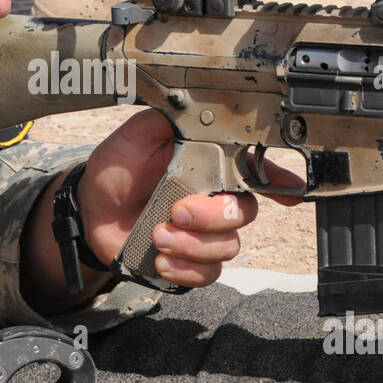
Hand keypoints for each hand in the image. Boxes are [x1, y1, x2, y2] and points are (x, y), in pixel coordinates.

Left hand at [79, 109, 305, 288]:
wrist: (90, 206)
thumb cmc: (119, 168)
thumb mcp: (140, 134)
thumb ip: (171, 120)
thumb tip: (199, 108)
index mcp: (211, 168)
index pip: (257, 172)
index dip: (280, 181)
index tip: (292, 192)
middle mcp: (214, 201)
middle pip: (244, 214)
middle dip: (213, 216)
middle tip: (178, 211)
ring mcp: (203, 235)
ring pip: (227, 247)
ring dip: (194, 244)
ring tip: (159, 235)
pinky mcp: (188, 262)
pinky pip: (206, 275)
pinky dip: (185, 269)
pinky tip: (162, 259)